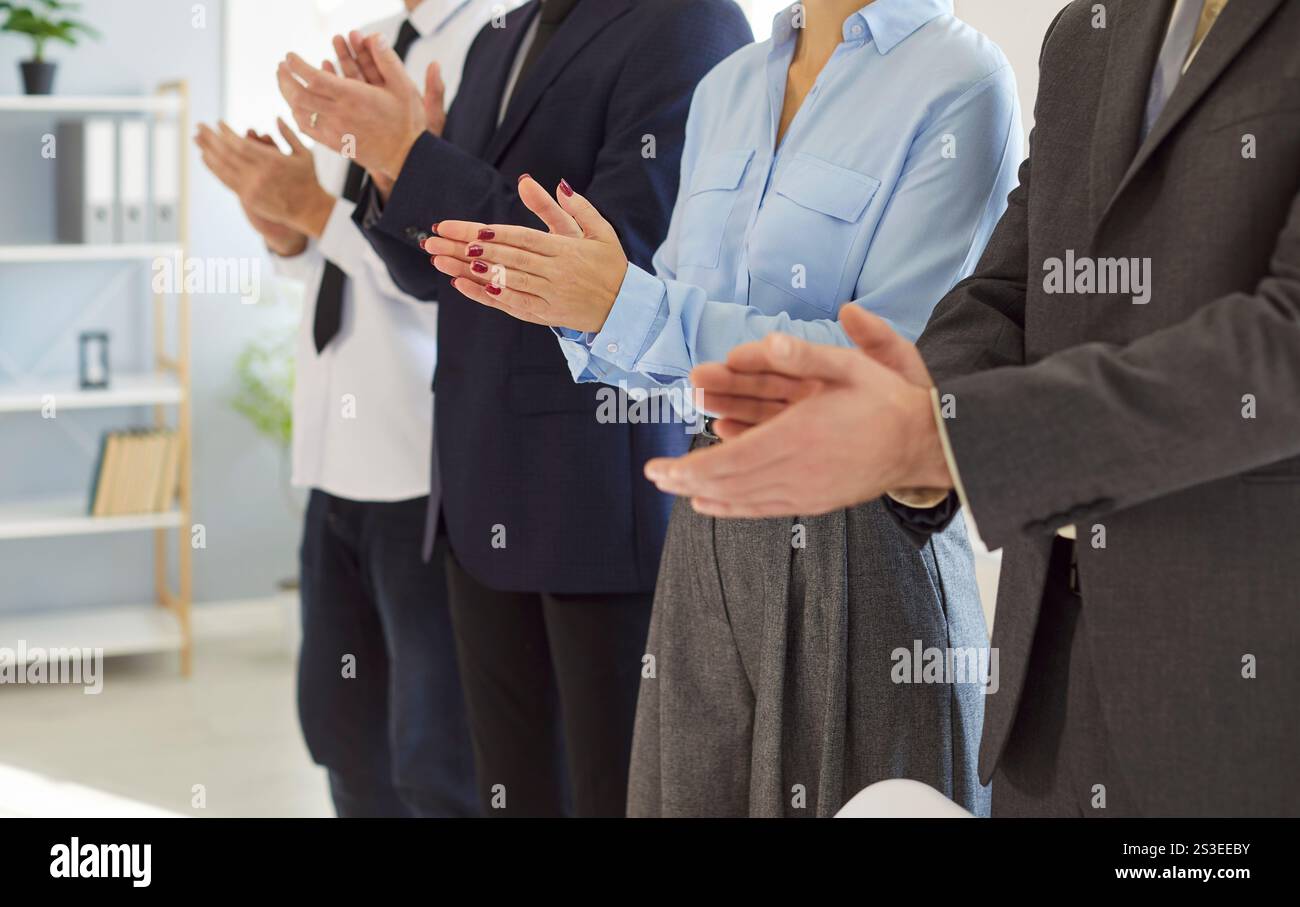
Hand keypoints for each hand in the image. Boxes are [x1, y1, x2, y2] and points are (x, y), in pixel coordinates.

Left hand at [195, 119, 333, 238]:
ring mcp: (252, 188)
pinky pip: (225, 180)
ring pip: (222, 167)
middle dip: (210, 138)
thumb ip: (289, 134)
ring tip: (196, 139)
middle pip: (226, 154)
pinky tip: (205, 158)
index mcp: (272, 162)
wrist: (309, 210)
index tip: (218, 122)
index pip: (240, 144)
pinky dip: (213, 168)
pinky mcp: (248, 198)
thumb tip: (276, 117)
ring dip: (207, 151)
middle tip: (199, 125)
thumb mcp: (304, 153)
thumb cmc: (308, 179)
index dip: (226, 133)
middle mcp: (259, 175)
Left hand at [278, 32, 425, 179]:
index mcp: (354, 98)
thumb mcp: (403, 86)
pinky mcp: (335, 144)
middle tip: (281, 67)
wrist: (407, 156)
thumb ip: (388, 60)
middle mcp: (340, 115)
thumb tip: (375, 37)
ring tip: (285, 83)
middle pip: (299, 96)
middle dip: (285, 79)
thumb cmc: (407, 120)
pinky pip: (307, 129)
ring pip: (300, 113)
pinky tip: (297, 105)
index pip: (314, 79)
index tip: (290, 56)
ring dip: (288, 96)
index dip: (297, 65)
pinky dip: (297, 114)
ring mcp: (335, 132)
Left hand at [423, 177, 627, 331]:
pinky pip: (514, 304)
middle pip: (507, 257)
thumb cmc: (611, 265)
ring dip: (473, 272)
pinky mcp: (548, 314)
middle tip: (437, 241)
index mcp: (565, 248)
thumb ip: (574, 208)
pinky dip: (490, 296)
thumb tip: (552, 183)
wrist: (627, 307)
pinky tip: (467, 286)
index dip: (491, 233)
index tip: (463, 228)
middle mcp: (556, 271)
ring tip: (445, 261)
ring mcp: (551, 294)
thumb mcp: (599, 231)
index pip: (521, 237)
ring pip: (507, 280)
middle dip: (469, 249)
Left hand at [641, 319, 951, 517]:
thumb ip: (804, 354)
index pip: (731, 460)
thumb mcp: (849, 365)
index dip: (691, 468)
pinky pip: (763, 509)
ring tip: (673, 488)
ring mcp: (806, 491)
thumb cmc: (884, 400)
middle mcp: (798, 470)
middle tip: (653, 475)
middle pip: (729, 483)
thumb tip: (768, 339)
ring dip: (703, 494)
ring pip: (743, 499)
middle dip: (686, 481)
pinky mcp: (813, 501)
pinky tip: (709, 505)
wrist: (923, 444)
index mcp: (800, 436)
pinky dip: (732, 508)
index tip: (660, 466)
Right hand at [700, 305, 934, 439]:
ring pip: (758, 414)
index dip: (756, 359)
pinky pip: (768, 443)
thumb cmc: (907, 393)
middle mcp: (808, 394)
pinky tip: (725, 433)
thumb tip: (851, 309)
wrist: (924, 434)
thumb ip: (873, 336)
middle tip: (699, 379)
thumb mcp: (894, 359)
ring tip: (704, 403)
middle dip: (729, 383)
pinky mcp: (800, 445)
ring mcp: (802, 421)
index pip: (782, 361)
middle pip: (760, 387)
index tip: (733, 357)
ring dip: (729, 409)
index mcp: (823, 371)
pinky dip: (746, 439)